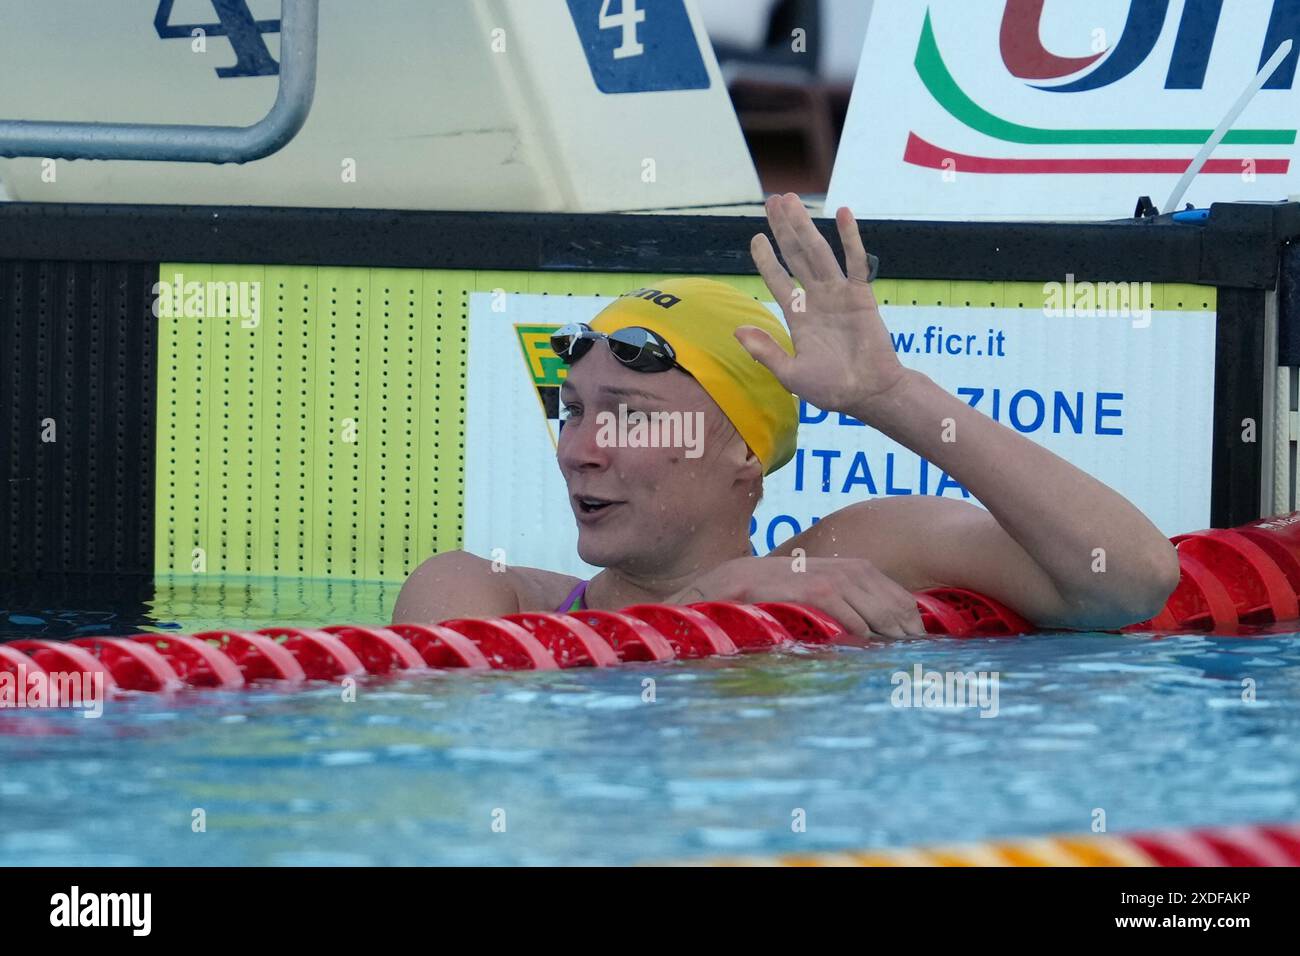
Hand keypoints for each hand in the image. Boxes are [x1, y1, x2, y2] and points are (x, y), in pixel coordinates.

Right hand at [678, 555, 926, 639]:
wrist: (733, 581)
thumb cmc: (779, 594)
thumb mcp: (819, 594)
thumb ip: (850, 606)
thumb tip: (882, 635)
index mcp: (855, 568)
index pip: (901, 598)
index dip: (913, 626)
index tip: (921, 652)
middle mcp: (848, 569)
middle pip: (895, 607)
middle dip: (908, 636)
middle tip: (919, 665)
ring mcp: (830, 578)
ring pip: (876, 611)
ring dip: (889, 638)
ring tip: (899, 663)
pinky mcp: (812, 589)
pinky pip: (847, 614)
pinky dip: (859, 633)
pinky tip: (863, 648)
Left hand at [738, 193, 906, 417]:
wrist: (869, 393)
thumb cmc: (831, 389)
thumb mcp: (790, 374)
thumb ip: (765, 351)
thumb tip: (737, 329)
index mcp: (798, 315)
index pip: (777, 279)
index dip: (766, 258)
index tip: (755, 237)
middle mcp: (817, 298)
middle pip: (795, 255)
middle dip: (784, 228)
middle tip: (773, 200)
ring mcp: (839, 294)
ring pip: (818, 251)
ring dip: (805, 226)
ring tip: (792, 200)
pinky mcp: (861, 295)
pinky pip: (855, 262)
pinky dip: (850, 238)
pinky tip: (842, 214)